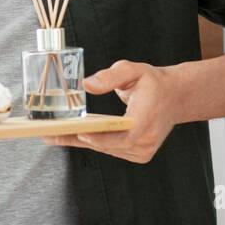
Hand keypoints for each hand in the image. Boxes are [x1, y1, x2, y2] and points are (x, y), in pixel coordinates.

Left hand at [42, 60, 177, 162]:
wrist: (175, 96)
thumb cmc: (154, 83)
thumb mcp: (133, 70)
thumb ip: (110, 76)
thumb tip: (87, 84)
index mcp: (146, 120)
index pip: (121, 136)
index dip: (99, 137)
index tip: (79, 133)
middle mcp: (145, 140)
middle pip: (107, 144)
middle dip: (77, 138)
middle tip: (49, 134)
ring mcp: (142, 150)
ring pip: (106, 149)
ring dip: (81, 142)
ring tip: (54, 136)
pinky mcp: (139, 154)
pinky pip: (111, 149)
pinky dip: (94, 143)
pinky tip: (73, 137)